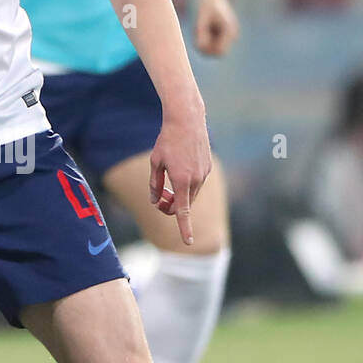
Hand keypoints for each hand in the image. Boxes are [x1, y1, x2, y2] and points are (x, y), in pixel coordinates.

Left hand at [149, 105, 211, 245]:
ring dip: (180, 195)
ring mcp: (204, 173)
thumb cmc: (167, 140)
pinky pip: (197, 182)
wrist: (187, 120)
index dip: (184, 228)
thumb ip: (155, 184)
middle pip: (185, 204)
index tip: (188, 242)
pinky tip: (180, 166)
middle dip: (172, 206)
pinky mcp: (208, 167)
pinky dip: (188, 183)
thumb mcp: (155, 162)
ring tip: (167, 183)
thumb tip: (155, 201)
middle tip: (159, 199)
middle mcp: (196, 180)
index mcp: (181, 181)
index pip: (183, 211)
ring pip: (191, 194)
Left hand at [193, 0, 238, 55]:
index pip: (219, 52)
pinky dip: (203, 38)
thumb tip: (201, 48)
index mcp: (230, 30)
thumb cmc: (202, 2)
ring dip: (203, 42)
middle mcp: (231, 34)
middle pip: (216, 53)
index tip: (197, 37)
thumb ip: (200, 34)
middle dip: (205, 46)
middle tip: (197, 32)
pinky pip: (210, 43)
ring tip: (199, 26)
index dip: (206, 49)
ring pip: (212, 49)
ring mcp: (227, 34)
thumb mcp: (199, 18)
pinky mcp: (221, 32)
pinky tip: (201, 26)